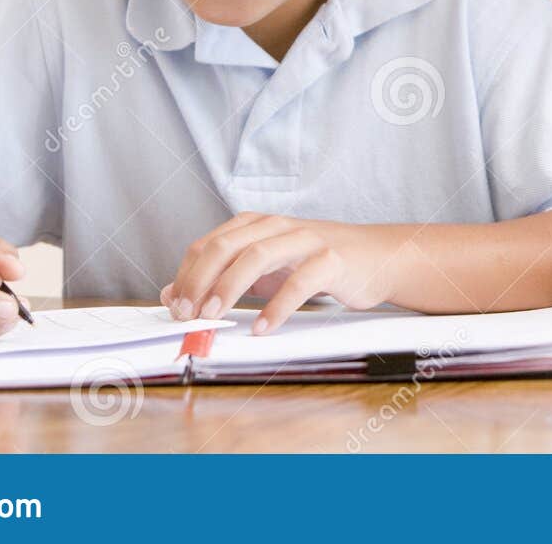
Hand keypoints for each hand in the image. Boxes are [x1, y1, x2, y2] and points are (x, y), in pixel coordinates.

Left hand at [163, 212, 398, 333]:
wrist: (376, 257)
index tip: (175, 307)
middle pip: (226, 246)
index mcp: (258, 224)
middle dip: (200, 281)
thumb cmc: (317, 263)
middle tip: (187, 313)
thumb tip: (175, 294)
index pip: (208, 244)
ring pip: (257, 256)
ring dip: (228, 289)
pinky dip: (277, 306)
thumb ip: (224, 277)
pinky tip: (263, 327)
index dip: (187, 276)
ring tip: (213, 317)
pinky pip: (299, 282)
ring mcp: (305, 240)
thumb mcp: (267, 268)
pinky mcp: (331, 260)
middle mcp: (278, 226)